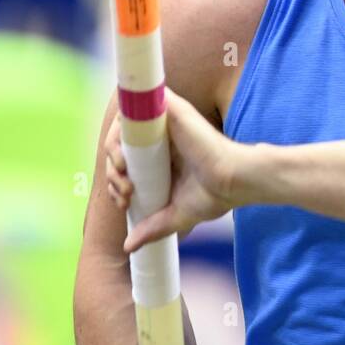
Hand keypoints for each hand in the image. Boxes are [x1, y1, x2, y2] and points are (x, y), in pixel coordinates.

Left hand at [107, 88, 246, 253]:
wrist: (233, 181)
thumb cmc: (213, 195)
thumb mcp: (174, 214)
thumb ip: (152, 227)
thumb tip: (129, 246)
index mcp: (163, 155)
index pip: (127, 157)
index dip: (116, 178)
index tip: (125, 201)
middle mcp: (163, 136)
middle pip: (120, 140)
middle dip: (112, 169)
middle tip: (125, 191)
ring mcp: (166, 121)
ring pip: (124, 121)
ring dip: (113, 148)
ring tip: (122, 173)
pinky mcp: (171, 110)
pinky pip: (138, 99)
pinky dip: (122, 125)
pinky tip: (124, 155)